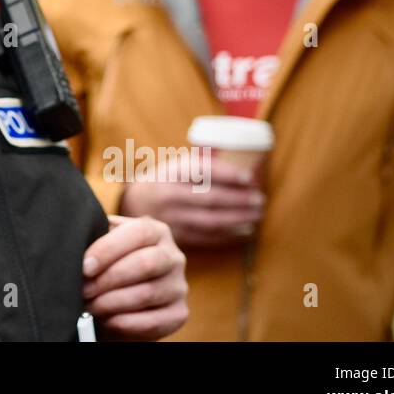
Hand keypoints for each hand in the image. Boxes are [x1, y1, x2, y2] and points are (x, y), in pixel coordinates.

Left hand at [82, 215, 187, 339]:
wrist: (121, 297)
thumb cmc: (108, 264)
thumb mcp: (104, 243)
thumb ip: (97, 235)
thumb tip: (77, 240)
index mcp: (156, 232)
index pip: (138, 232)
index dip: (109, 249)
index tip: (85, 266)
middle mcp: (173, 257)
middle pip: (145, 263)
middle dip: (109, 278)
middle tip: (83, 289)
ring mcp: (179, 287)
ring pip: (146, 294)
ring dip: (112, 303)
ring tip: (89, 305)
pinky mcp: (178, 314)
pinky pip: (152, 322)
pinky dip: (124, 323)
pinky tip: (106, 320)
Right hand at [119, 159, 264, 248]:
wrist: (133, 204)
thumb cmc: (164, 180)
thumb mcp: (175, 165)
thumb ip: (202, 162)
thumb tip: (240, 156)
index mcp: (171, 173)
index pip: (202, 171)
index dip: (227, 174)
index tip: (249, 177)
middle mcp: (169, 195)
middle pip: (211, 199)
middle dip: (240, 200)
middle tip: (260, 199)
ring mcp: (172, 218)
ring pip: (211, 221)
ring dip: (239, 219)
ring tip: (256, 215)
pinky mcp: (176, 236)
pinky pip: (207, 238)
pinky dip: (229, 235)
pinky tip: (244, 230)